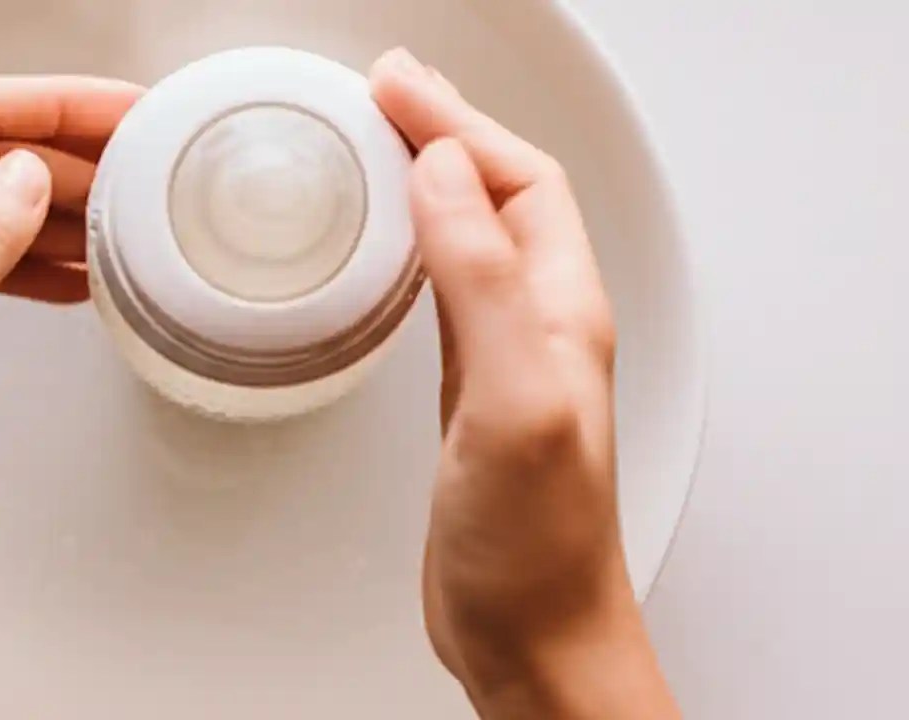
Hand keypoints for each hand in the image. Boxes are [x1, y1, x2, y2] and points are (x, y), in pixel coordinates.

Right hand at [371, 50, 676, 716]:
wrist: (532, 635)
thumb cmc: (537, 546)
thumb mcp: (512, 398)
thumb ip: (484, 280)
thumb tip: (443, 174)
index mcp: (562, 311)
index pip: (517, 179)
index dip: (457, 124)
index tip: (393, 90)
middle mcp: (541, 325)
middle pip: (498, 194)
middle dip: (444, 132)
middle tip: (385, 95)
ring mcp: (504, 358)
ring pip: (471, 236)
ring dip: (431, 181)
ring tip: (386, 146)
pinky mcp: (467, 394)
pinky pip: (445, 291)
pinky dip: (414, 247)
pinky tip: (392, 251)